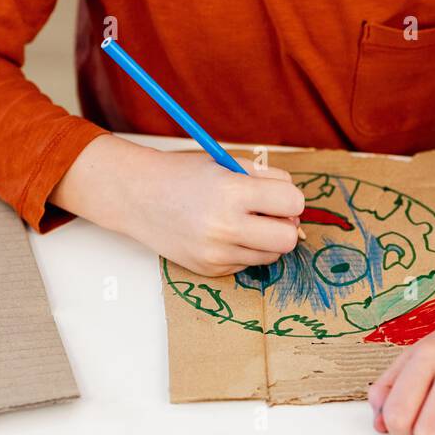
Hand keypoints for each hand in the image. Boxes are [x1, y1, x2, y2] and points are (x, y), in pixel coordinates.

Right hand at [125, 148, 304, 273]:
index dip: (291, 198)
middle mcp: (224, 227)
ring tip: (241, 220)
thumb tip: (297, 208)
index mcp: (232, 192)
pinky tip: (221, 233)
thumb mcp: (227, 164)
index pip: (292, 203)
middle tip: (270, 213)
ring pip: (270, 255)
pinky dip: (243, 249)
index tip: (279, 195)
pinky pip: (247, 264)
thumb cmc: (185, 174)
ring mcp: (215, 253)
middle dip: (286, 225)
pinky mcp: (209, 270)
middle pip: (288, 239)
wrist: (138, 196)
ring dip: (265, 239)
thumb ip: (267, 180)